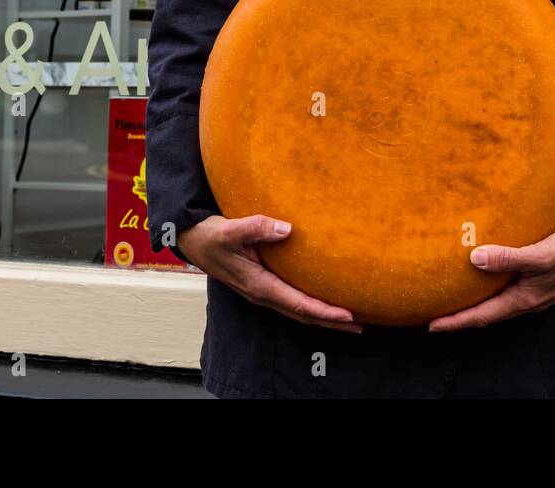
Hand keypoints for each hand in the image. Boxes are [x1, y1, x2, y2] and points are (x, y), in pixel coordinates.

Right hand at [176, 214, 362, 333]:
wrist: (192, 240)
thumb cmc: (210, 236)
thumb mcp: (230, 229)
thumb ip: (256, 227)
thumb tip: (287, 228)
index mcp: (259, 285)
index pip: (299, 304)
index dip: (325, 312)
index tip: (349, 315)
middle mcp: (263, 293)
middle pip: (303, 314)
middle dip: (331, 322)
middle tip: (361, 326)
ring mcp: (263, 291)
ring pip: (299, 310)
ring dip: (323, 317)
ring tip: (350, 320)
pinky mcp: (263, 283)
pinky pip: (292, 300)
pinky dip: (311, 306)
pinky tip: (322, 301)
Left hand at [427, 215, 554, 331]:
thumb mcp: (540, 255)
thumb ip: (508, 258)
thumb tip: (474, 259)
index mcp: (524, 299)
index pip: (482, 315)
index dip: (456, 321)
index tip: (432, 325)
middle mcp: (527, 300)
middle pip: (487, 313)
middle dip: (461, 317)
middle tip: (435, 316)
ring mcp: (533, 291)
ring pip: (497, 302)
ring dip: (475, 303)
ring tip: (453, 298)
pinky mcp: (537, 278)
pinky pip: (507, 288)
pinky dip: (490, 287)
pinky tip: (483, 275)